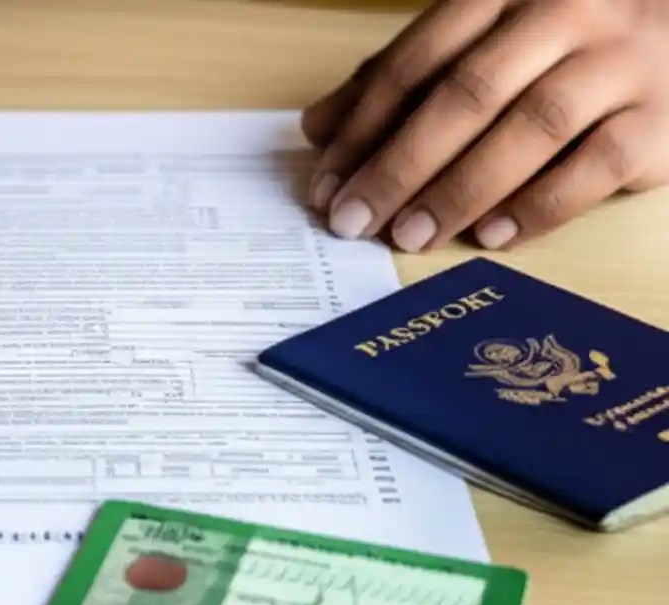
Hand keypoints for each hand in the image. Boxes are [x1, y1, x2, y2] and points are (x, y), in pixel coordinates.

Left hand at [300, 0, 668, 252]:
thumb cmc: (556, 47)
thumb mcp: (474, 45)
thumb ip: (399, 81)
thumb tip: (317, 128)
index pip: (418, 60)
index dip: (363, 127)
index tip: (327, 184)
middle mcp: (566, 13)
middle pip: (467, 93)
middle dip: (401, 165)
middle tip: (355, 220)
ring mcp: (621, 62)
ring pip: (532, 127)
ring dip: (460, 190)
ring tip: (411, 235)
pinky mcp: (661, 118)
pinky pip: (598, 165)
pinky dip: (538, 205)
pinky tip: (490, 236)